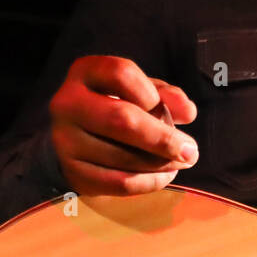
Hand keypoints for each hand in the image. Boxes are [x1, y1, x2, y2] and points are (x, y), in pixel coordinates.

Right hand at [49, 55, 198, 195]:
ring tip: (181, 162)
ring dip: (162, 164)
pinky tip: (164, 175)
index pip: (121, 75)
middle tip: (191, 151)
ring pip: (123, 157)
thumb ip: (167, 96)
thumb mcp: (142, 91)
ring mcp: (65, 141)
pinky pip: (119, 183)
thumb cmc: (118, 106)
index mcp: (85, 73)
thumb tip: (187, 113)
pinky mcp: (72, 173)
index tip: (169, 110)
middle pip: (121, 120)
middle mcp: (67, 104)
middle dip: (164, 139)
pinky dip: (149, 183)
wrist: (78, 137)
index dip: (152, 94)